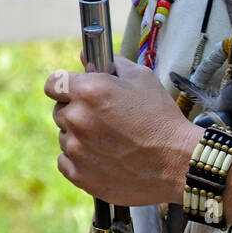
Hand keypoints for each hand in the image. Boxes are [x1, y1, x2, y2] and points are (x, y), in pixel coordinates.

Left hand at [45, 56, 202, 205]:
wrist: (178, 162)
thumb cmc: (162, 118)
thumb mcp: (143, 79)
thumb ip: (111, 64)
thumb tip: (86, 57)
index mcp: (89, 91)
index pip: (53, 83)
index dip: (65, 87)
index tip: (75, 92)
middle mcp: (77, 119)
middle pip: (59, 111)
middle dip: (77, 112)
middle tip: (104, 119)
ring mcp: (76, 150)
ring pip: (65, 137)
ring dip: (80, 137)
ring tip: (110, 141)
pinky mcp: (80, 175)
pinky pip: (66, 162)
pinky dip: (81, 160)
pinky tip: (105, 157)